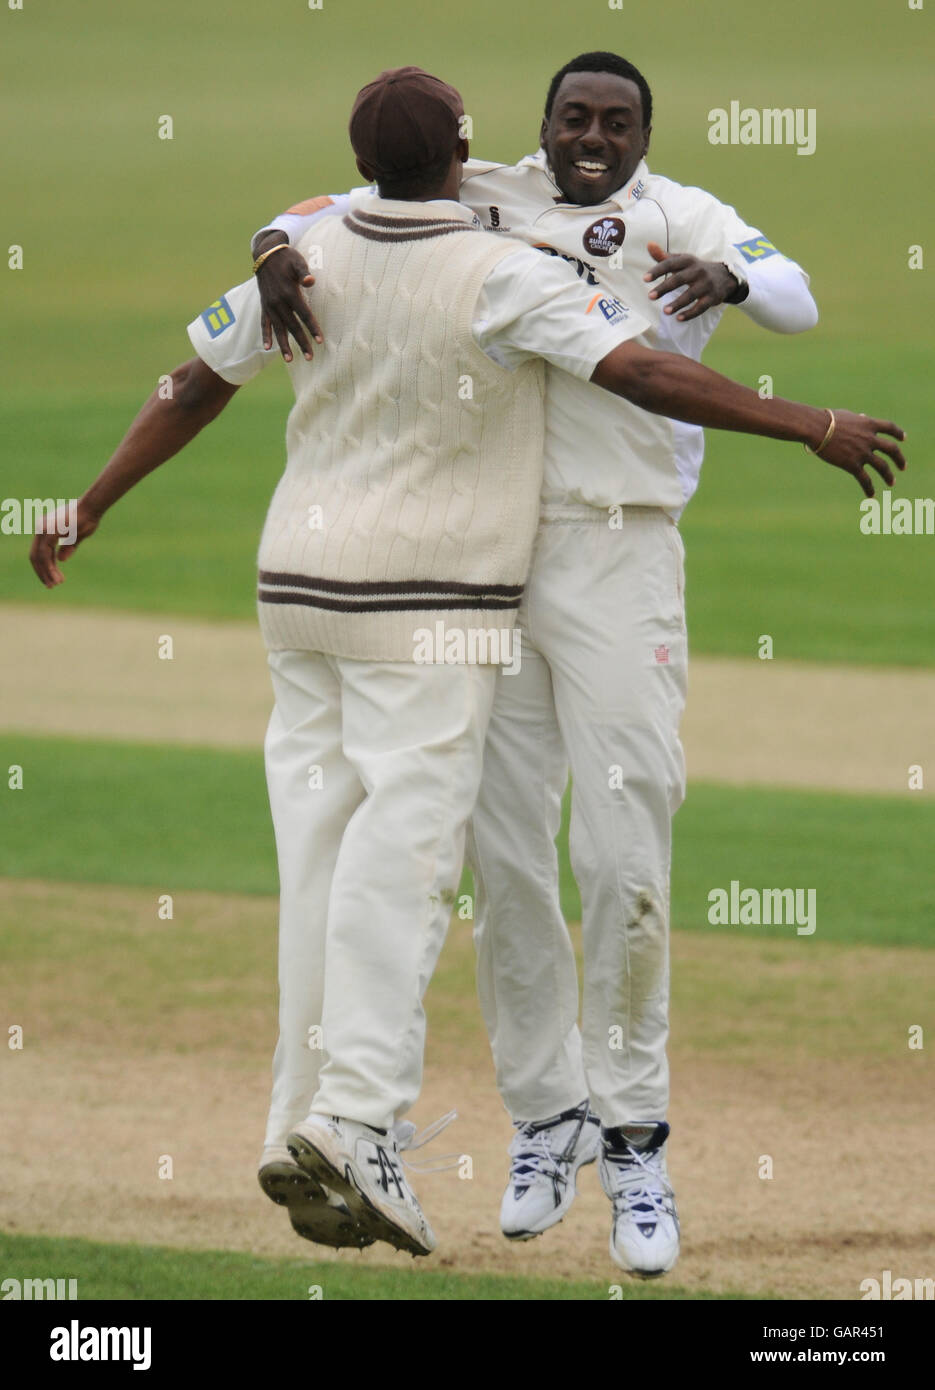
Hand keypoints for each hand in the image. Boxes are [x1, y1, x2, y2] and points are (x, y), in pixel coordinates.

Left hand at [30, 499, 100, 587]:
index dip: (45, 566)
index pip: (40, 551)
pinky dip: (49, 568)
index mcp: (46, 527)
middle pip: (35, 555)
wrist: (92, 507)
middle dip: (42, 572)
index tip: (53, 578)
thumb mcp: (77, 537)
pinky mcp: (49, 533)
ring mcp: (43, 530)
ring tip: (54, 584)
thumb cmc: (87, 518)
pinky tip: (55, 578)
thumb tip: (61, 560)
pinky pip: (44, 555)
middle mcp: (41, 527)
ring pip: (39, 557)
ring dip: (46, 573)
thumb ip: (68, 547)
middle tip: (51, 586)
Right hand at [258, 245, 323, 361]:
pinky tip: (268, 348)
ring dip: (284, 345)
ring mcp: (270, 305)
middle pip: (292, 326)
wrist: (265, 254)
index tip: (320, 341)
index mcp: (289, 292)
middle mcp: (278, 302)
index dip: (312, 328)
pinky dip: (265, 335)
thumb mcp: (297, 261)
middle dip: (302, 342)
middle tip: (310, 357)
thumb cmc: (287, 258)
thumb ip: (304, 272)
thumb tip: (311, 281)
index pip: (304, 314)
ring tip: (290, 360)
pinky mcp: (264, 306)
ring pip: (278, 329)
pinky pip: (264, 323)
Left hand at [643, 242, 740, 320]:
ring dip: (678, 303)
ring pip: (691, 294)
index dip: (658, 270)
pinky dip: (690, 313)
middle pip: (679, 279)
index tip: (645, 279)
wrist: (724, 276)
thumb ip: (664, 256)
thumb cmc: (695, 269)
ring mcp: (706, 284)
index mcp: (688, 261)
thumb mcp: (682, 261)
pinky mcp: (713, 297)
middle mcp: (698, 271)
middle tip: (650, 296)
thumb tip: (649, 244)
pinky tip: (678, 319)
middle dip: (664, 288)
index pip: (670, 263)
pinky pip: (701, 307)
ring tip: (665, 311)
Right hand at [814, 412, 906, 496]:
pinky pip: (865, 479)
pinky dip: (869, 488)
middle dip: (899, 459)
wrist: (816, 428)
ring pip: (882, 466)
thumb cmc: (825, 419)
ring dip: (888, 475)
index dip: (898, 433)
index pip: (889, 428)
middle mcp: (870, 438)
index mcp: (869, 424)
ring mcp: (862, 452)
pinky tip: (871, 495)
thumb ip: (857, 418)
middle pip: (891, 449)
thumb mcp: (845, 415)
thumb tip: (862, 416)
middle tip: (903, 467)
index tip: (903, 439)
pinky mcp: (852, 465)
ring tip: (892, 482)